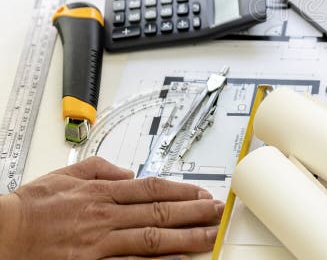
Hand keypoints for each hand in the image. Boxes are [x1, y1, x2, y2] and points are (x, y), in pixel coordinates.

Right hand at [0, 156, 222, 259]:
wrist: (2, 234)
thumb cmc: (31, 207)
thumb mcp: (67, 174)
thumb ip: (102, 169)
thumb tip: (129, 173)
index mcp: (101, 191)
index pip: (152, 188)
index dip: (183, 190)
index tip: (204, 193)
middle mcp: (105, 216)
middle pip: (160, 212)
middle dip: (194, 212)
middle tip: (219, 213)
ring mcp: (99, 244)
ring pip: (152, 239)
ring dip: (186, 238)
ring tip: (210, 237)